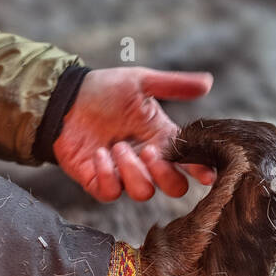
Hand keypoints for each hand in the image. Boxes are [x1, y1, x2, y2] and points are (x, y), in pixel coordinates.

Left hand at [52, 67, 216, 201]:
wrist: (66, 97)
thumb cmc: (105, 89)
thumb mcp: (140, 82)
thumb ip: (174, 85)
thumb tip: (209, 82)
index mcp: (162, 139)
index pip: (190, 162)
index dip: (200, 170)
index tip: (204, 174)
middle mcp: (147, 160)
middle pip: (174, 187)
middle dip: (165, 174)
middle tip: (148, 151)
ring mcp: (123, 173)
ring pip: (143, 193)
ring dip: (133, 171)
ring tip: (117, 146)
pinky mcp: (97, 180)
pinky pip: (110, 193)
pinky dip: (107, 176)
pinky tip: (99, 154)